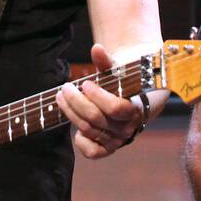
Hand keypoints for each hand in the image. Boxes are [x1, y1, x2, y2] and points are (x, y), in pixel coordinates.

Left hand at [56, 43, 147, 159]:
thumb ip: (108, 61)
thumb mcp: (120, 69)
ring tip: (61, 97)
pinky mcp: (108, 149)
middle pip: (95, 118)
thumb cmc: (128, 81)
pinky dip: (80, 141)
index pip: (114, 107)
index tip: (85, 83)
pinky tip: (74, 124)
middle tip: (65, 87)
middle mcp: (128, 128)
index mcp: (136, 108)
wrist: (139, 97)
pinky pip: (92, 152)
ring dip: (70, 112)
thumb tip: (96, 48)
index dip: (96, 95)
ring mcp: (118, 140)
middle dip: (76, 101)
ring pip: (88, 130)